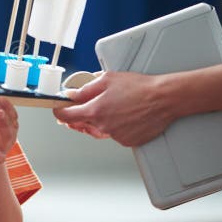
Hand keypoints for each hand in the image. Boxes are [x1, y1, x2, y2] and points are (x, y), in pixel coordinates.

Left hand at [53, 72, 175, 146]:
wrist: (164, 99)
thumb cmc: (139, 87)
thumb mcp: (107, 80)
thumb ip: (85, 89)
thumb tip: (70, 95)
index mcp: (95, 111)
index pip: (66, 116)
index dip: (59, 111)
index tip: (58, 109)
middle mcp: (103, 126)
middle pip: (81, 125)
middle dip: (76, 117)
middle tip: (78, 110)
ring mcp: (116, 136)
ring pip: (97, 131)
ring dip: (96, 122)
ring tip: (106, 109)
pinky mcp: (128, 141)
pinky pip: (113, 136)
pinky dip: (113, 128)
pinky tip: (121, 117)